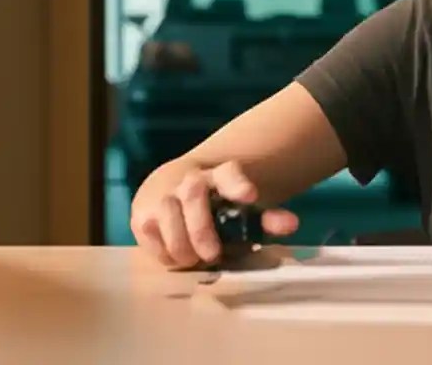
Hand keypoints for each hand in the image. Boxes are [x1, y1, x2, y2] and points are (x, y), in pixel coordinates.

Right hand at [130, 161, 298, 269]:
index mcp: (220, 175)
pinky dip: (165, 252)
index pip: (230, 173)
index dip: (239, 184)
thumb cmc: (214, 206)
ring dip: (182, 246)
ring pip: (169, 218)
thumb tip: (291, 225)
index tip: (251, 196)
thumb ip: (268, 218)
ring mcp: (162, 194)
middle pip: (194, 196)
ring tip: (195, 259)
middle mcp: (189, 179)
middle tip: (212, 255)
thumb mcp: (241, 209)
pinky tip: (177, 255)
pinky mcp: (140, 214)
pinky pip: (151, 237)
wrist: (171, 188)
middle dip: (202, 229)